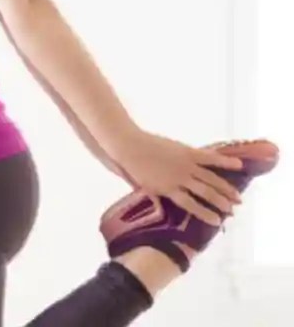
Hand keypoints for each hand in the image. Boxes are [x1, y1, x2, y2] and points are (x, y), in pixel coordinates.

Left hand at [110, 130, 244, 225]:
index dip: (205, 214)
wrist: (127, 144)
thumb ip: (157, 196)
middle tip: (233, 212)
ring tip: (238, 198)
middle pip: (205, 193)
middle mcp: (180, 179)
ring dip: (226, 189)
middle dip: (221, 203)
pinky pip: (209, 157)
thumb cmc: (131, 167)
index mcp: (167, 190)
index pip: (191, 206)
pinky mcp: (187, 151)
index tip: (217, 222)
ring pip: (211, 178)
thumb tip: (163, 209)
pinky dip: (224, 160)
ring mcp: (185, 164)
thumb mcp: (143, 187)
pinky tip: (239, 165)